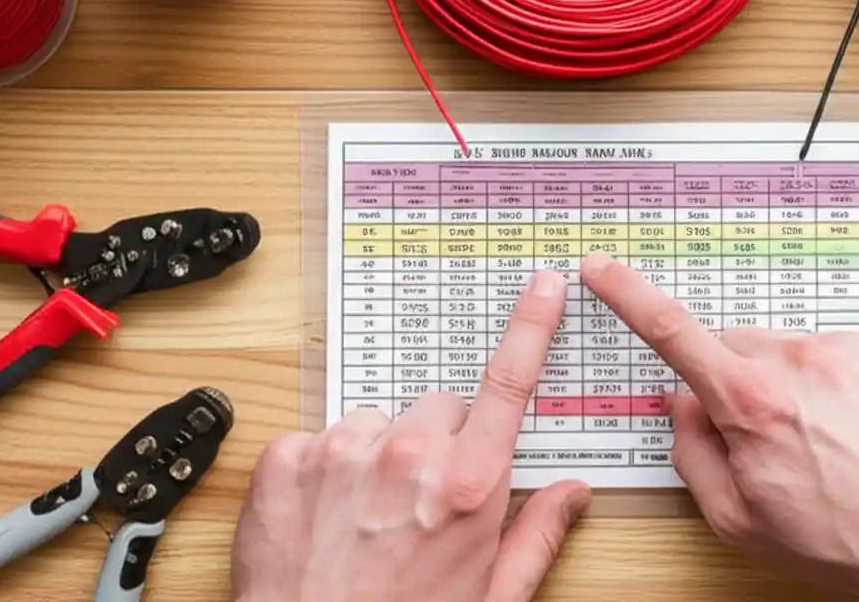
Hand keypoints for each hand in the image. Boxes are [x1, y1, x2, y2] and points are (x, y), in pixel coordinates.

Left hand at [232, 270, 591, 601]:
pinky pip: (317, 438)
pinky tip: (323, 517)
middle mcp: (407, 459)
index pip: (509, 384)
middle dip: (438, 442)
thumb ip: (537, 536)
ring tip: (365, 518)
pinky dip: (321, 470)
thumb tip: (572, 493)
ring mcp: (341, 453)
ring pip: (376, 422)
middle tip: (421, 501)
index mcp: (468, 488)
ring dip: (376, 456)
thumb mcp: (491, 599)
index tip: (543, 288)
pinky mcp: (286, 459)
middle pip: (438, 408)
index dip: (531, 328)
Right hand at [581, 254, 858, 601]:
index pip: (672, 333)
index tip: (604, 268)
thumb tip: (681, 405)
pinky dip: (834, 382)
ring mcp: (848, 350)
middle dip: (734, 384)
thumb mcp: (737, 520)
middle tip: (766, 441)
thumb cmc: (844, 543)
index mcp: (752, 404)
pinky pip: (835, 352)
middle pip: (734, 349)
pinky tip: (856, 428)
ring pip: (787, 351)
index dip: (628, 296)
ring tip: (825, 441)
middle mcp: (799, 363)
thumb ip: (692, 453)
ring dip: (790, 385)